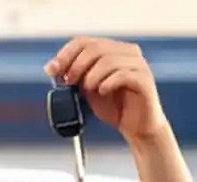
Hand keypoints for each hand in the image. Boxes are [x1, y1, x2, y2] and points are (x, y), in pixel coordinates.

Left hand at [45, 36, 169, 142]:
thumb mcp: (86, 89)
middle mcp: (127, 52)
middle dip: (76, 65)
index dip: (66, 54)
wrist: (135, 126)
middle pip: (95, 48)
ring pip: (109, 60)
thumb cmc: (113, 106)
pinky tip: (102, 91)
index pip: (84, 41)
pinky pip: (123, 74)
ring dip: (91, 76)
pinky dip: (107, 82)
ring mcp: (138, 65)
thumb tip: (52, 67)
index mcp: (112, 50)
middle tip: (69, 82)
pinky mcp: (144, 80)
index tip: (52, 70)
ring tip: (88, 89)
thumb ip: (74, 76)